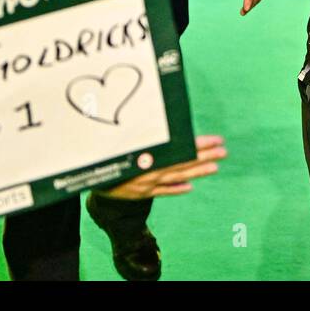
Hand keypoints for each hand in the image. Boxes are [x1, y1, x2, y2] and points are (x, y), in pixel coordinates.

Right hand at [96, 135, 226, 198]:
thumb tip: (163, 117)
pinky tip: (189, 188)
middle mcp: (149, 171)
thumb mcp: (125, 138)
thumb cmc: (106, 150)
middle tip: (224, 151)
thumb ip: (145, 132)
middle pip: (181, 163)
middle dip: (204, 157)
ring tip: (215, 167)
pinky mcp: (140, 193)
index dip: (198, 145)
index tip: (216, 140)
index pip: (179, 150)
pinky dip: (175, 190)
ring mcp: (146, 184)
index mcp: (148, 155)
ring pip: (176, 177)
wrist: (85, 173)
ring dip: (196, 172)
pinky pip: (161, 192)